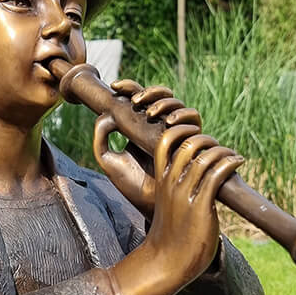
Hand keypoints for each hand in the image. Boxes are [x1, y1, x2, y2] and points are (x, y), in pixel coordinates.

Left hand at [92, 80, 201, 219]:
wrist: (154, 207)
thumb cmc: (133, 187)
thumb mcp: (109, 162)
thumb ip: (101, 141)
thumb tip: (106, 115)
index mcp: (140, 127)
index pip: (138, 99)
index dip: (130, 87)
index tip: (116, 87)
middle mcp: (160, 127)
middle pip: (160, 95)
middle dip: (149, 92)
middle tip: (136, 101)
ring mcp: (177, 133)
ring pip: (177, 103)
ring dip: (164, 102)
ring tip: (152, 114)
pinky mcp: (191, 142)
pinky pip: (193, 119)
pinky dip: (183, 115)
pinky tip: (169, 123)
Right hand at [107, 128, 244, 294]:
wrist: (166, 263)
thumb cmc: (170, 238)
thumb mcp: (169, 207)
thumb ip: (180, 189)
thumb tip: (201, 178)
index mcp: (160, 181)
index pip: (165, 142)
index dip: (182, 130)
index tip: (196, 134)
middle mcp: (171, 184)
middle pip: (187, 143)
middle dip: (207, 139)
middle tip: (219, 148)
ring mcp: (185, 195)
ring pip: (205, 156)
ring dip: (223, 150)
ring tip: (233, 156)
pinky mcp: (201, 206)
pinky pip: (217, 174)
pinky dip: (230, 162)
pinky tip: (237, 163)